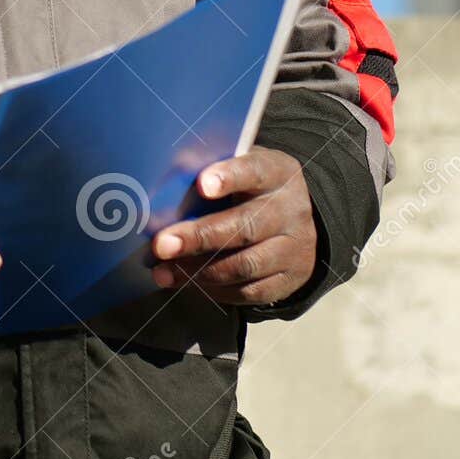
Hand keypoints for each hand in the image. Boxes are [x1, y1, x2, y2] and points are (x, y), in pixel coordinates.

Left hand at [150, 147, 316, 306]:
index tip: (201, 185)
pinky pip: (250, 291)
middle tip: (161, 245)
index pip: (255, 171)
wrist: (297, 219)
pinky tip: (187, 283)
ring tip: (163, 272)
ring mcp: (294, 248)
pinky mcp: (289, 280)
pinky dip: (214, 290)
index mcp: (278, 173)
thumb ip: (211, 169)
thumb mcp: (240, 167)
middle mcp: (290, 211)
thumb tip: (168, 177)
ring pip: (245, 265)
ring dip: (199, 271)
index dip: (229, 177)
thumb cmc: (252, 187)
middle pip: (246, 226)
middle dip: (199, 237)